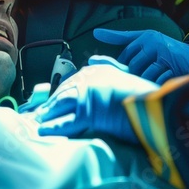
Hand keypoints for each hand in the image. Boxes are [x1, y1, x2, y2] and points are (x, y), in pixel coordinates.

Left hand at [36, 56, 157, 142]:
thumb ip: (109, 64)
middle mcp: (89, 79)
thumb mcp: (126, 73)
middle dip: (48, 103)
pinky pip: (66, 122)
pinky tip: (42, 130)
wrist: (155, 104)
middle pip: (63, 93)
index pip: (72, 82)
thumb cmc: (145, 94)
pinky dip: (53, 127)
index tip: (50, 100)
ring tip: (35, 120)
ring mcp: (87, 95)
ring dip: (46, 114)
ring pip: (60, 105)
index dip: (60, 93)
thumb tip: (93, 57)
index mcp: (98, 70)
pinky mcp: (88, 113)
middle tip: (34, 111)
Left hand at [94, 28, 188, 83]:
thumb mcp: (144, 40)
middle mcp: (154, 43)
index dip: (128, 69)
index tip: (139, 71)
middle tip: (147, 78)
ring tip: (156, 80)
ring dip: (148, 82)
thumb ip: (120, 37)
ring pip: (143, 75)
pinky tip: (164, 83)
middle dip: (137, 76)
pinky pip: (157, 80)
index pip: (126, 57)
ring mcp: (164, 54)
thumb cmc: (165, 51)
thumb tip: (96, 33)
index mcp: (146, 36)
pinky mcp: (173, 66)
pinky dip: (158, 84)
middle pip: (133, 67)